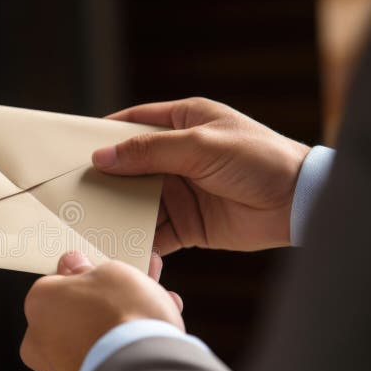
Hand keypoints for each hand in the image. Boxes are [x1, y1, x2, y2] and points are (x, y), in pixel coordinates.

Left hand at [21, 251, 182, 370]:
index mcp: (39, 302)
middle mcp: (38, 340)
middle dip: (105, 307)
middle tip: (136, 298)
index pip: (59, 283)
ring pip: (89, 344)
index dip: (88, 278)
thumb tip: (75, 265)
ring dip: (115, 332)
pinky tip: (147, 348)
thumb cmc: (124, 318)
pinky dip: (117, 359)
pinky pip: (99, 369)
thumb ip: (90, 269)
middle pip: (73, 316)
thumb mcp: (113, 273)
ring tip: (155, 323)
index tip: (108, 278)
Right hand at [92, 97, 310, 253]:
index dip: (106, 134)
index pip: (135, 123)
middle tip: (73, 193)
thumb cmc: (257, 160)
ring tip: (90, 224)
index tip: (75, 147)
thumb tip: (102, 157)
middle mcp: (178, 156)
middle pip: (129, 167)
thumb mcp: (200, 146)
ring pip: (137, 202)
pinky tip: (122, 247)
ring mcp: (181, 191)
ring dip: (117, 214)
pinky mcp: (187, 223)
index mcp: (184, 123)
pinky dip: (139, 241)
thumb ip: (149, 152)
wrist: (298, 204)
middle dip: (104, 180)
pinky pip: (155, 233)